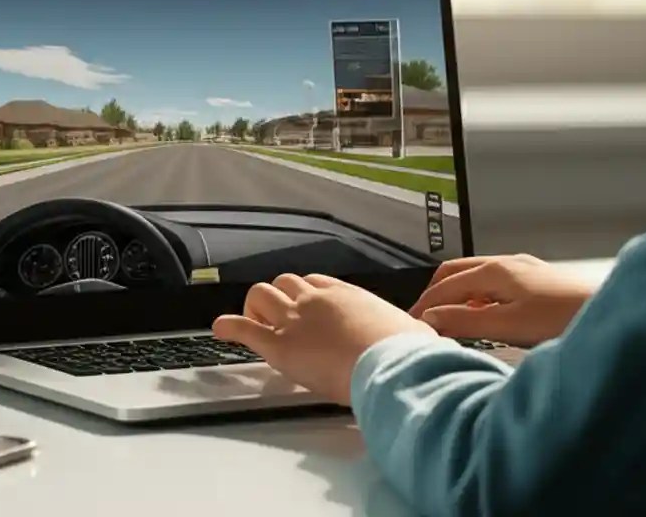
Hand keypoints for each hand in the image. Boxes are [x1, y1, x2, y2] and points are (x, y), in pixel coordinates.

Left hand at [212, 274, 436, 404]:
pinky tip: (219, 328)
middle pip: (286, 283)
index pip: (318, 281)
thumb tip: (426, 335)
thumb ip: (412, 330)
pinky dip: (228, 326)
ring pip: (262, 296)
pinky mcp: (279, 345)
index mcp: (348, 295)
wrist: (390, 364)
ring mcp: (295, 320)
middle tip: (276, 312)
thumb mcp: (414, 332)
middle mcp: (318, 300)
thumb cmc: (404, 351)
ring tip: (252, 318)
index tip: (305, 301)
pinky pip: (244, 328)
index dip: (307, 291)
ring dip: (255, 306)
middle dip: (278, 296)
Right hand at [409, 254, 598, 346]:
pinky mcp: (538, 282)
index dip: (425, 305)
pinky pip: (495, 285)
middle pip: (457, 272)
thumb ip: (466, 322)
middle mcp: (508, 264)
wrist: (609, 313)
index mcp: (496, 270)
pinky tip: (485, 319)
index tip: (411, 324)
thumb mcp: (508, 325)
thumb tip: (432, 320)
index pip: (446, 284)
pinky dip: (478, 299)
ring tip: (449, 322)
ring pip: (476, 277)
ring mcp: (524, 270)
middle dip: (436, 294)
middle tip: (423, 318)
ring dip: (457, 296)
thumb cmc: (566, 318)